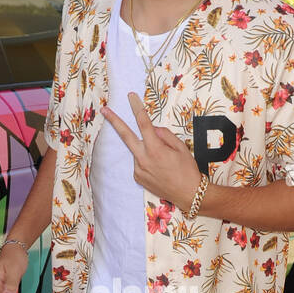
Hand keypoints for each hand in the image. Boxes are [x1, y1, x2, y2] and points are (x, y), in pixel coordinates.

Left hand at [101, 93, 201, 209]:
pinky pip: (139, 162)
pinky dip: (146, 160)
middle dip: (114, 121)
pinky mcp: (137, 178)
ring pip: (137, 151)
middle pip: (125, 136)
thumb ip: (165, 135)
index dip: (136, 108)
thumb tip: (153, 129)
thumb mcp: (181, 147)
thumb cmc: (187, 170)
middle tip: (104, 110)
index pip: (143, 123)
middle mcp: (143, 159)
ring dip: (145, 149)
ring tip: (163, 161)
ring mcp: (138, 170)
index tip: (131, 97)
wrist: (188, 195)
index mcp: (155, 149)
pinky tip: (158, 169)